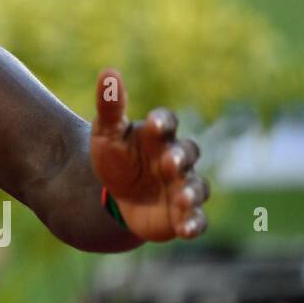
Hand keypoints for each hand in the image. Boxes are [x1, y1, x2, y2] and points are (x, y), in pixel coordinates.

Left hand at [90, 68, 208, 242]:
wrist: (116, 196)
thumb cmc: (115, 158)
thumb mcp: (106, 133)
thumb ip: (110, 106)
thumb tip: (108, 72)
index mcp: (158, 136)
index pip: (168, 122)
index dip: (164, 122)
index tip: (155, 125)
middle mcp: (176, 159)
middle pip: (188, 153)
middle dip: (181, 158)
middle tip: (169, 163)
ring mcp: (182, 186)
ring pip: (196, 187)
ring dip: (191, 192)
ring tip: (181, 197)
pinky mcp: (183, 214)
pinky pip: (196, 219)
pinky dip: (194, 224)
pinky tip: (186, 230)